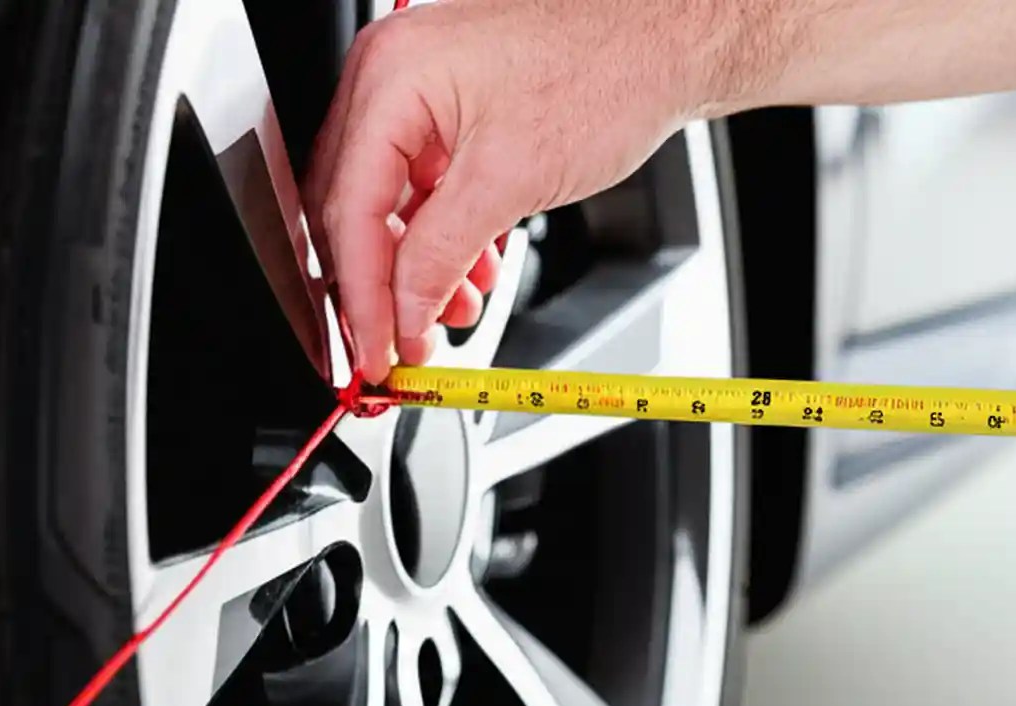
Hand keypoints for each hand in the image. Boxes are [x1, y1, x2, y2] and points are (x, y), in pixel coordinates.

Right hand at [304, 0, 710, 382]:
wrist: (665, 43)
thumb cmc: (607, 71)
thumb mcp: (510, 181)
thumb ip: (440, 255)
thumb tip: (405, 313)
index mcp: (391, 79)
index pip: (350, 208)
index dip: (362, 296)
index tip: (377, 351)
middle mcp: (392, 77)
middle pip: (359, 207)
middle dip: (388, 286)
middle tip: (404, 344)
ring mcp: (420, 89)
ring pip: (392, 202)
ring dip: (419, 267)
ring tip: (452, 311)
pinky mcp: (451, 107)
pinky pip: (424, 184)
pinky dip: (444, 235)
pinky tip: (471, 269)